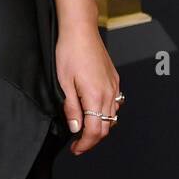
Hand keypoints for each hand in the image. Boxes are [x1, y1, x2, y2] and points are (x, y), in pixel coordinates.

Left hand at [56, 23, 120, 155]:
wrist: (80, 30)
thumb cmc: (70, 50)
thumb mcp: (63, 82)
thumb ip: (71, 108)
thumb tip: (75, 127)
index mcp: (95, 96)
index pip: (95, 131)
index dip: (85, 144)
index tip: (76, 148)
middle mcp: (108, 93)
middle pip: (106, 127)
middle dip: (92, 139)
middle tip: (78, 142)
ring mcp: (113, 86)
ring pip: (112, 116)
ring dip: (100, 126)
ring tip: (85, 127)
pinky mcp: (114, 79)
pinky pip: (115, 103)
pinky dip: (106, 112)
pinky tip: (95, 110)